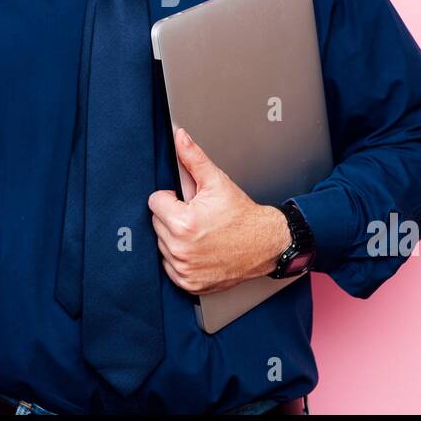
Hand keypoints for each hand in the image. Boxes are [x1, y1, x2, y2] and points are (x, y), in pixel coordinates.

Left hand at [148, 128, 292, 294]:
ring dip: (175, 237)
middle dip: (172, 216)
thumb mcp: (217, 181)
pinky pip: (170, 266)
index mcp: (183, 223)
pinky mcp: (189, 283)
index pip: (155, 202)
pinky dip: (180, 259)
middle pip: (157, 223)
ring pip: (162, 244)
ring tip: (199, 232)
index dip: (172, 198)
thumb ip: (193, 158)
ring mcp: (184, 269)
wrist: (266, 243)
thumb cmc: (242, 215)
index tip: (187, 201)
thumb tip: (179, 138)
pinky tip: (199, 249)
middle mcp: (180, 249)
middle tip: (197, 216)